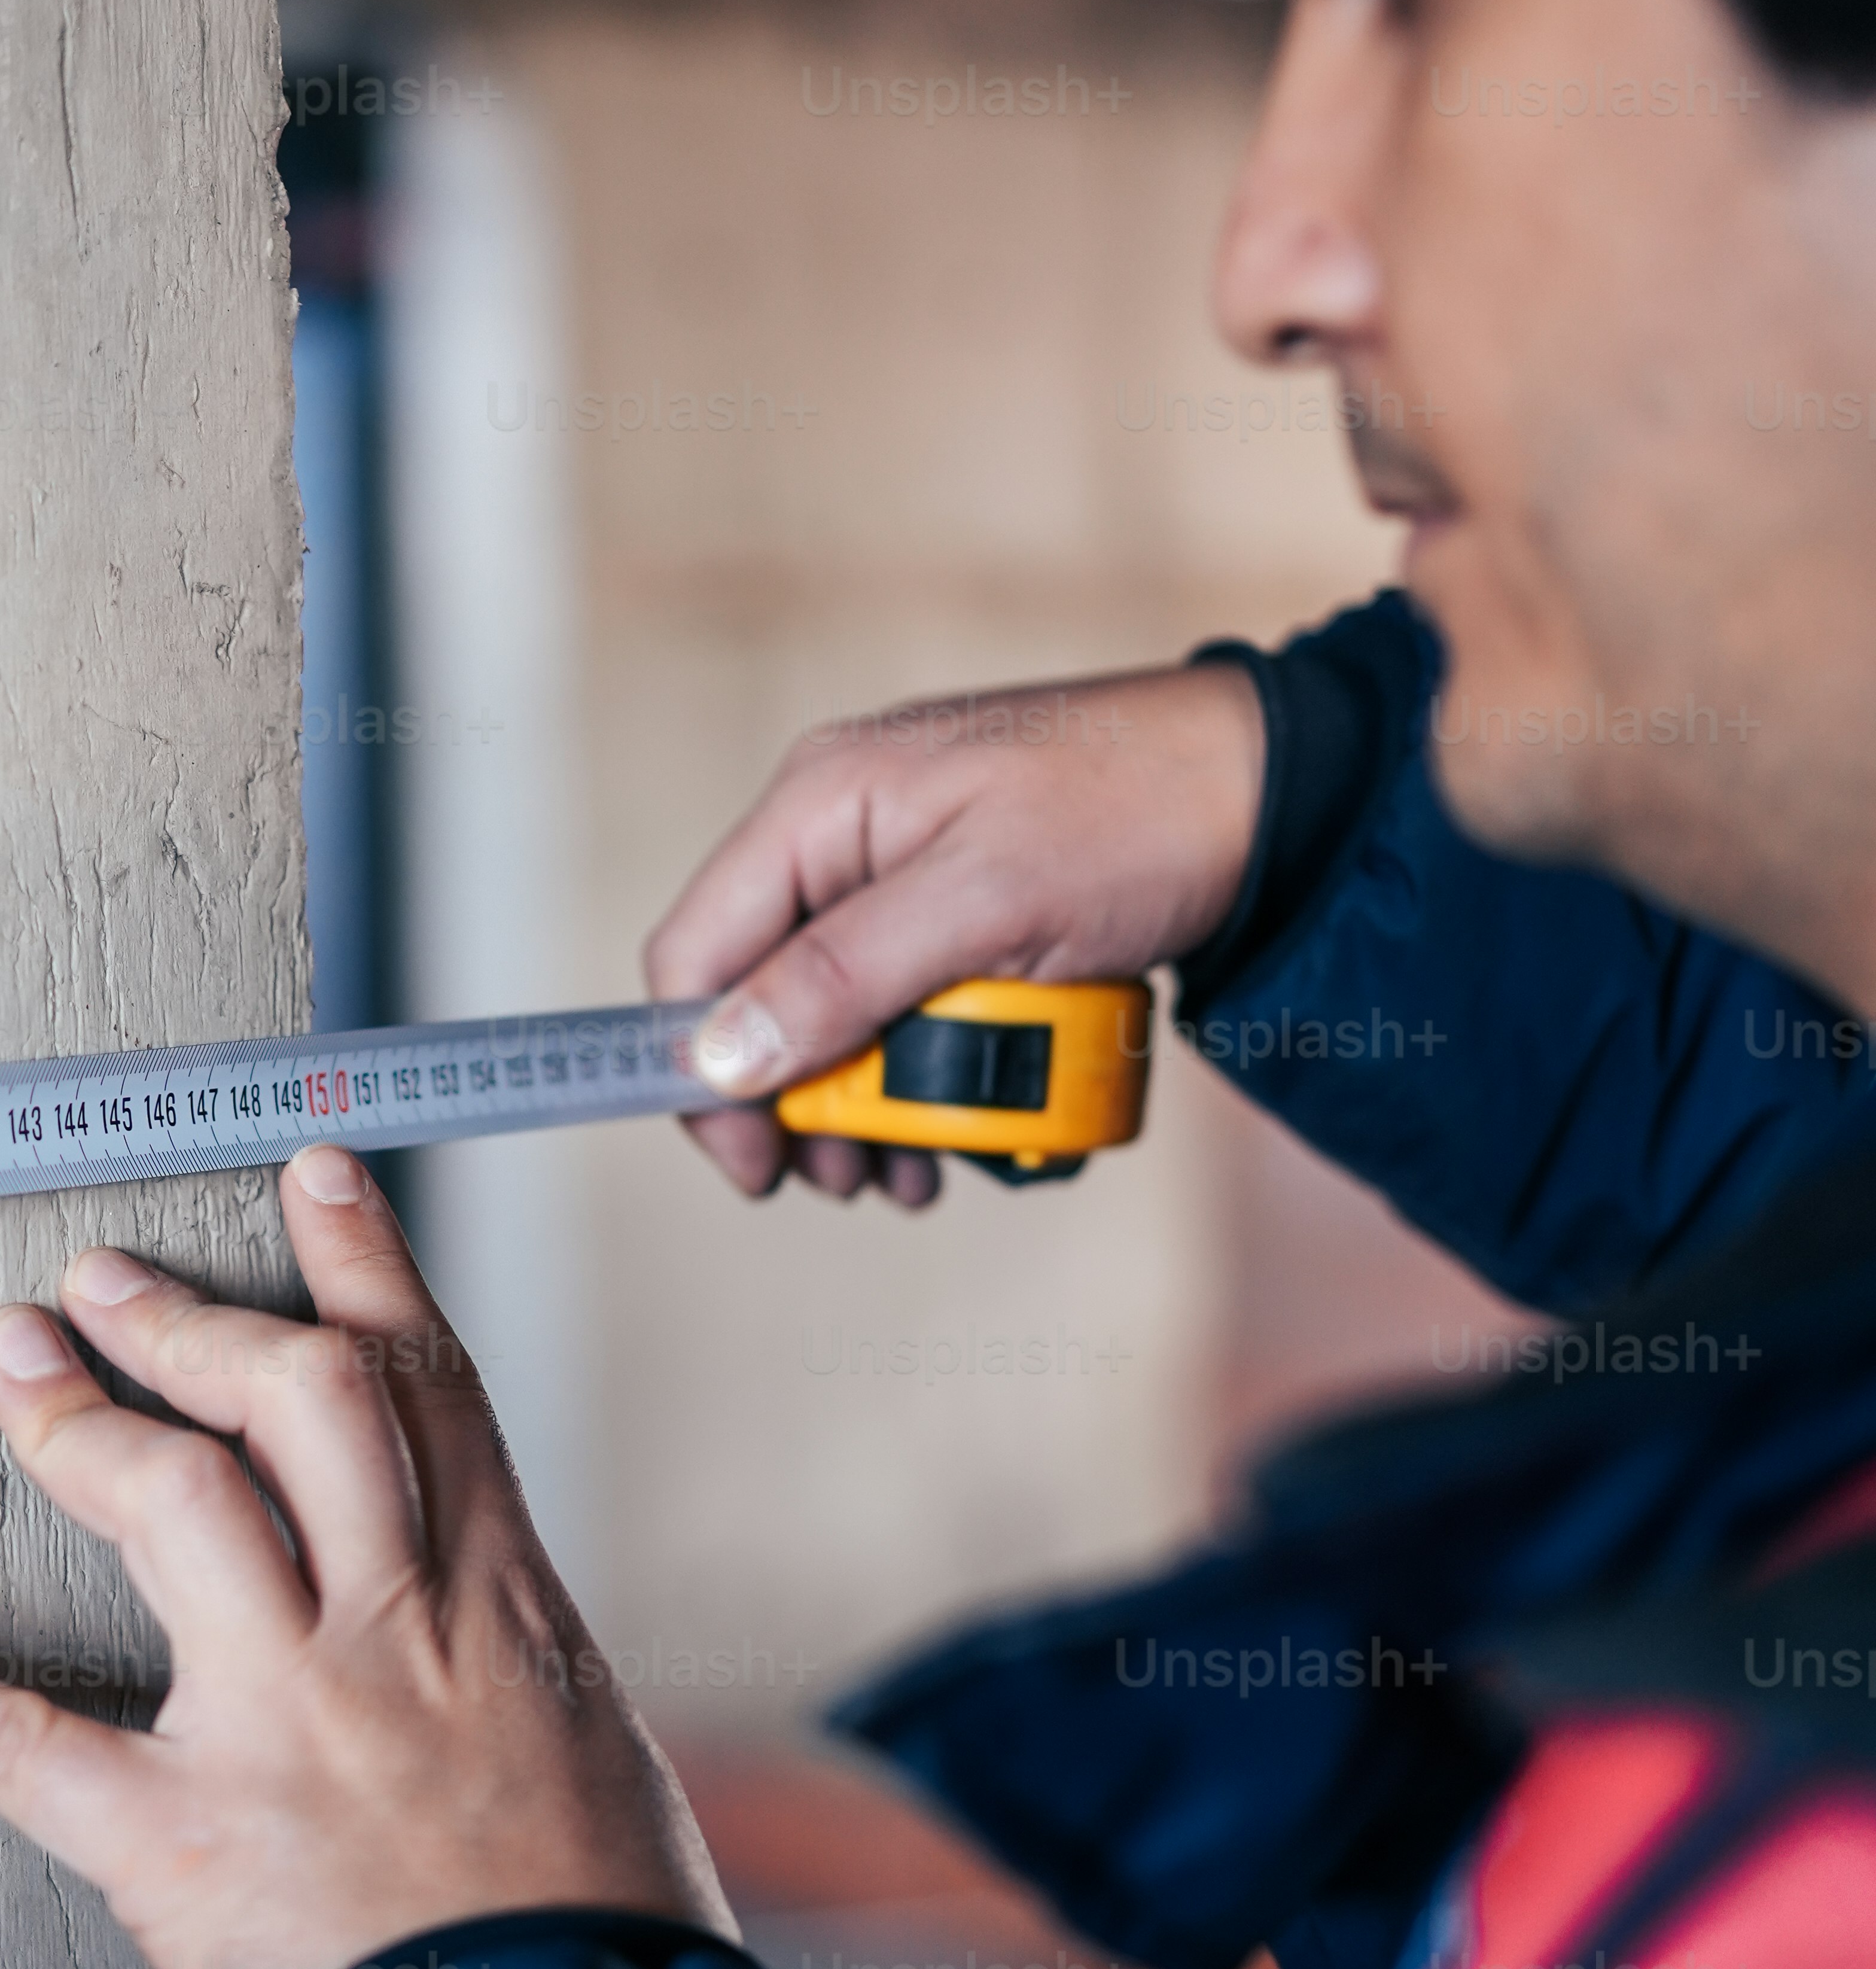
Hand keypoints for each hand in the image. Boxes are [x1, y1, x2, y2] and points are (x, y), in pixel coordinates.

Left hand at [0, 1145, 735, 1968]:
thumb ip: (530, 1694)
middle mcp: (396, 1639)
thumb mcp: (608, 1777)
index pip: (431, 1394)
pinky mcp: (182, 1847)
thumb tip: (498, 1664)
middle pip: (296, 1403)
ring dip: (80, 1417)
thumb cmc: (611, 1963)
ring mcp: (287, 1729)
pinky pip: (20, 1743)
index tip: (317, 1180)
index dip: (367, 1271)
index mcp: (508, 1624)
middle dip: (191, 1321)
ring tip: (6, 1355)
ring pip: (178, 1502)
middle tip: (99, 1280)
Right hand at [643, 655, 1264, 1205]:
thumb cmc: (1133, 815)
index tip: (759, 1168)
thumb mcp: (984, 903)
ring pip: (835, 1014)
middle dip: (801, 1105)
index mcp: (819, 807)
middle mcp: (841, 834)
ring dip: (867, 1106)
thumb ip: (844, 976)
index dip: (704, 1071)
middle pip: (760, 997)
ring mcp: (899, 870)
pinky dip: (930, 1070)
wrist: (1272, 786)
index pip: (695, 953)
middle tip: (857, 1183)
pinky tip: (970, 1120)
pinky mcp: (959, 904)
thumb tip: (722, 1057)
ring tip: (920, 1170)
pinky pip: (908, 1002)